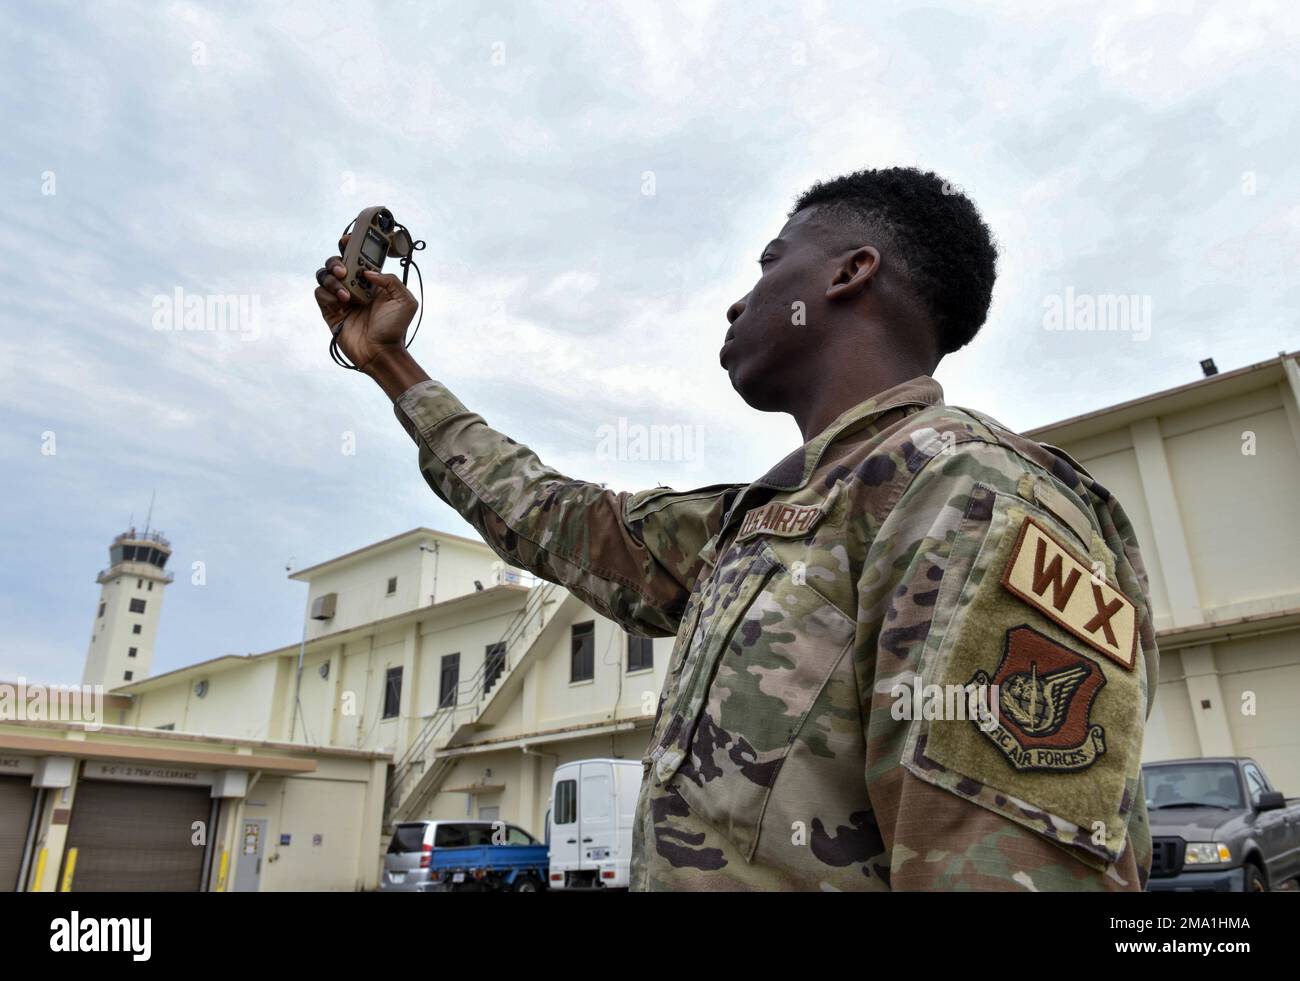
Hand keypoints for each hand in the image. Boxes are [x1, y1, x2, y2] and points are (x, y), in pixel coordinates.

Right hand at [314, 234, 418, 372]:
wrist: (381, 352)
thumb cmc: (395, 328)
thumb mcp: (405, 301)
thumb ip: (391, 280)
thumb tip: (368, 272)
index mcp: (371, 281)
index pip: (357, 257)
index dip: (350, 245)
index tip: (346, 239)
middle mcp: (354, 286)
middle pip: (336, 262)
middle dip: (337, 261)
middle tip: (344, 271)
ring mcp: (340, 298)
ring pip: (324, 275)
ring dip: (332, 279)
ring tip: (346, 295)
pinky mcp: (330, 311)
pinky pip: (320, 293)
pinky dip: (327, 293)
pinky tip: (341, 302)